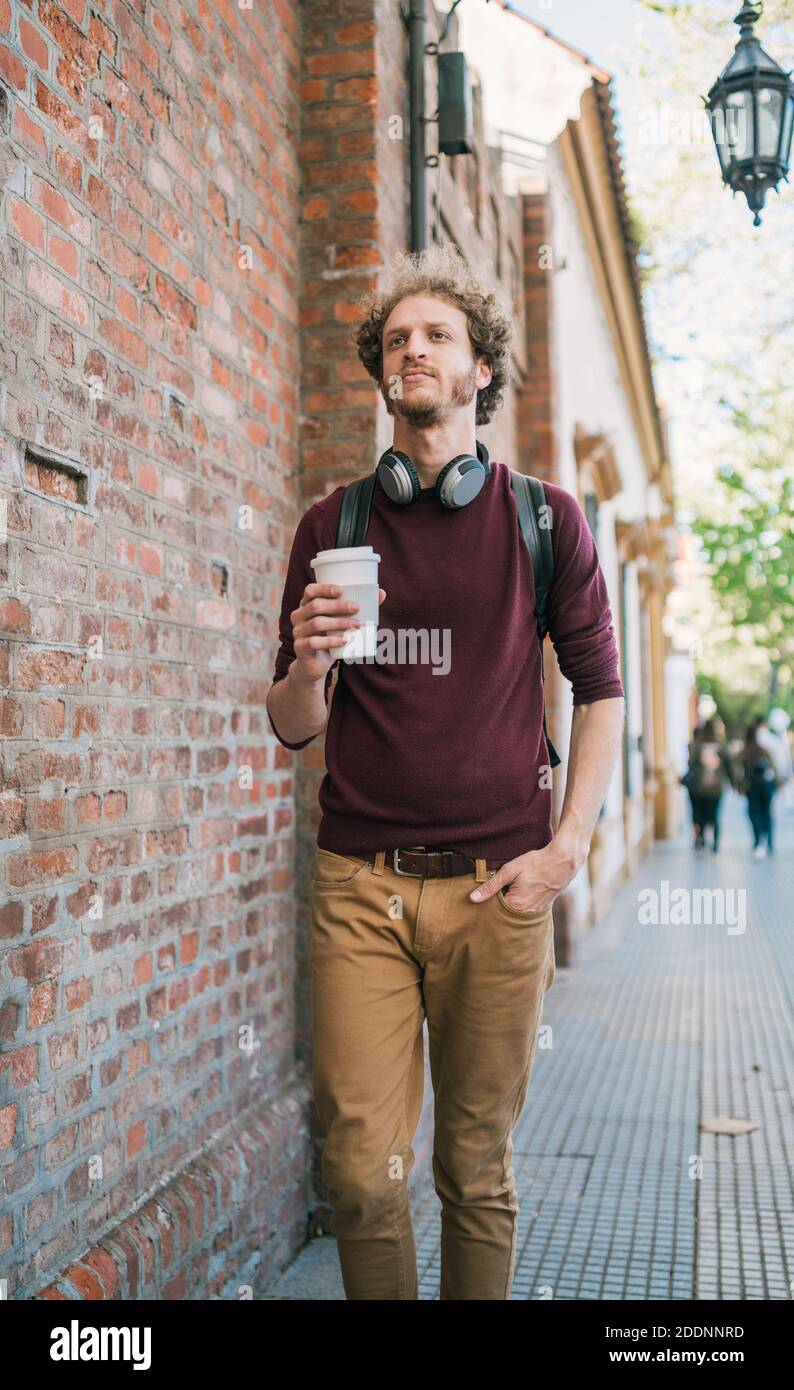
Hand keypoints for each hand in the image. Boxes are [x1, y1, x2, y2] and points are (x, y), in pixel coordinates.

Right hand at [291, 582, 386, 683]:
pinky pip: (314, 642)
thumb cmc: (329, 638)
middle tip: (356, 608)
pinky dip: (331, 641)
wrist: (314, 665)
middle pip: (316, 606)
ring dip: (338, 623)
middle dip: (337, 606)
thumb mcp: (340, 623)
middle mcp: (299, 616)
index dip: (324, 588)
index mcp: (306, 605)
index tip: (342, 590)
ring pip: (316, 623)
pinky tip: (344, 641)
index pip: (310, 591)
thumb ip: (357, 608)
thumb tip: (381, 593)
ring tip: (356, 625)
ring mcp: (298, 632)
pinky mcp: (301, 648)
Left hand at [469, 836, 586, 912]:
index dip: (489, 900)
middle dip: (499, 902)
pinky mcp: (543, 907)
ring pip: (516, 910)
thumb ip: (491, 886)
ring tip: (514, 886)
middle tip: (502, 886)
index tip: (486, 891)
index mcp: (515, 906)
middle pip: (505, 912)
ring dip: (511, 901)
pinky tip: (524, 889)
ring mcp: (536, 912)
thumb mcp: (510, 870)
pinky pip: (527, 909)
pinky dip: (522, 902)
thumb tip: (473, 899)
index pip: (494, 910)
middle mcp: (526, 914)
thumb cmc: (536, 863)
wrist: (562, 861)